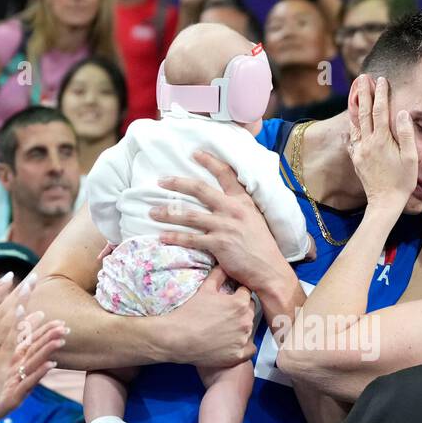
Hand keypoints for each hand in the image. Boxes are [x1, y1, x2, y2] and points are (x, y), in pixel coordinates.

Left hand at [151, 150, 293, 296]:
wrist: (269, 269)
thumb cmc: (261, 246)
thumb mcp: (254, 219)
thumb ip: (238, 209)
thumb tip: (220, 202)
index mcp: (243, 201)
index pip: (225, 174)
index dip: (209, 161)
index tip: (195, 153)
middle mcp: (233, 210)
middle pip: (200, 189)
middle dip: (177, 183)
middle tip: (161, 181)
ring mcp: (225, 226)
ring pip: (190, 215)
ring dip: (168, 213)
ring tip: (152, 212)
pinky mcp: (219, 244)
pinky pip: (191, 239)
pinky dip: (175, 237)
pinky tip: (162, 236)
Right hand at [163, 265, 258, 367]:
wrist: (177, 338)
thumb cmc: (189, 313)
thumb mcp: (204, 289)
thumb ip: (218, 275)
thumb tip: (225, 265)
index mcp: (240, 303)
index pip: (247, 294)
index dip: (238, 295)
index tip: (229, 300)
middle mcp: (245, 321)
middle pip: (250, 311)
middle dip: (241, 311)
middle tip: (225, 315)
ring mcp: (243, 339)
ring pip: (249, 330)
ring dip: (241, 328)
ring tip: (225, 329)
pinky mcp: (238, 355)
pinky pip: (250, 349)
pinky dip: (243, 347)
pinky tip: (232, 344)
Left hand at [347, 75, 416, 206]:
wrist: (384, 202)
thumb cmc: (402, 181)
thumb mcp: (410, 158)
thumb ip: (406, 134)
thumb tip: (402, 113)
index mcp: (382, 140)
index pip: (380, 110)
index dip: (380, 94)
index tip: (381, 80)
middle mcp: (367, 142)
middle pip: (363, 112)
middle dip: (363, 94)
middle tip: (363, 78)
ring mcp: (359, 151)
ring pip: (355, 123)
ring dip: (356, 107)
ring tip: (356, 93)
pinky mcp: (356, 159)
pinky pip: (352, 138)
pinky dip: (352, 126)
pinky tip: (352, 122)